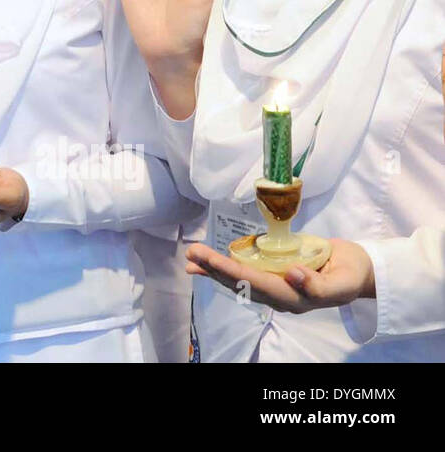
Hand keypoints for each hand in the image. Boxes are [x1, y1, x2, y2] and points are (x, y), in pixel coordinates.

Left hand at [185, 239, 375, 312]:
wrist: (360, 270)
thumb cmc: (352, 273)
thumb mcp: (344, 281)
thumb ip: (319, 286)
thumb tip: (292, 275)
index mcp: (294, 298)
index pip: (256, 284)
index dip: (231, 271)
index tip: (210, 260)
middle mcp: (280, 295)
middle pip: (241, 283)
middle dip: (214, 269)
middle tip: (192, 254)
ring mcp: (276, 285)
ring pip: (239, 279)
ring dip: (214, 269)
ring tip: (192, 259)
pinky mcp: (275, 274)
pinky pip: (246, 272)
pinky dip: (225, 268)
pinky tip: (207, 264)